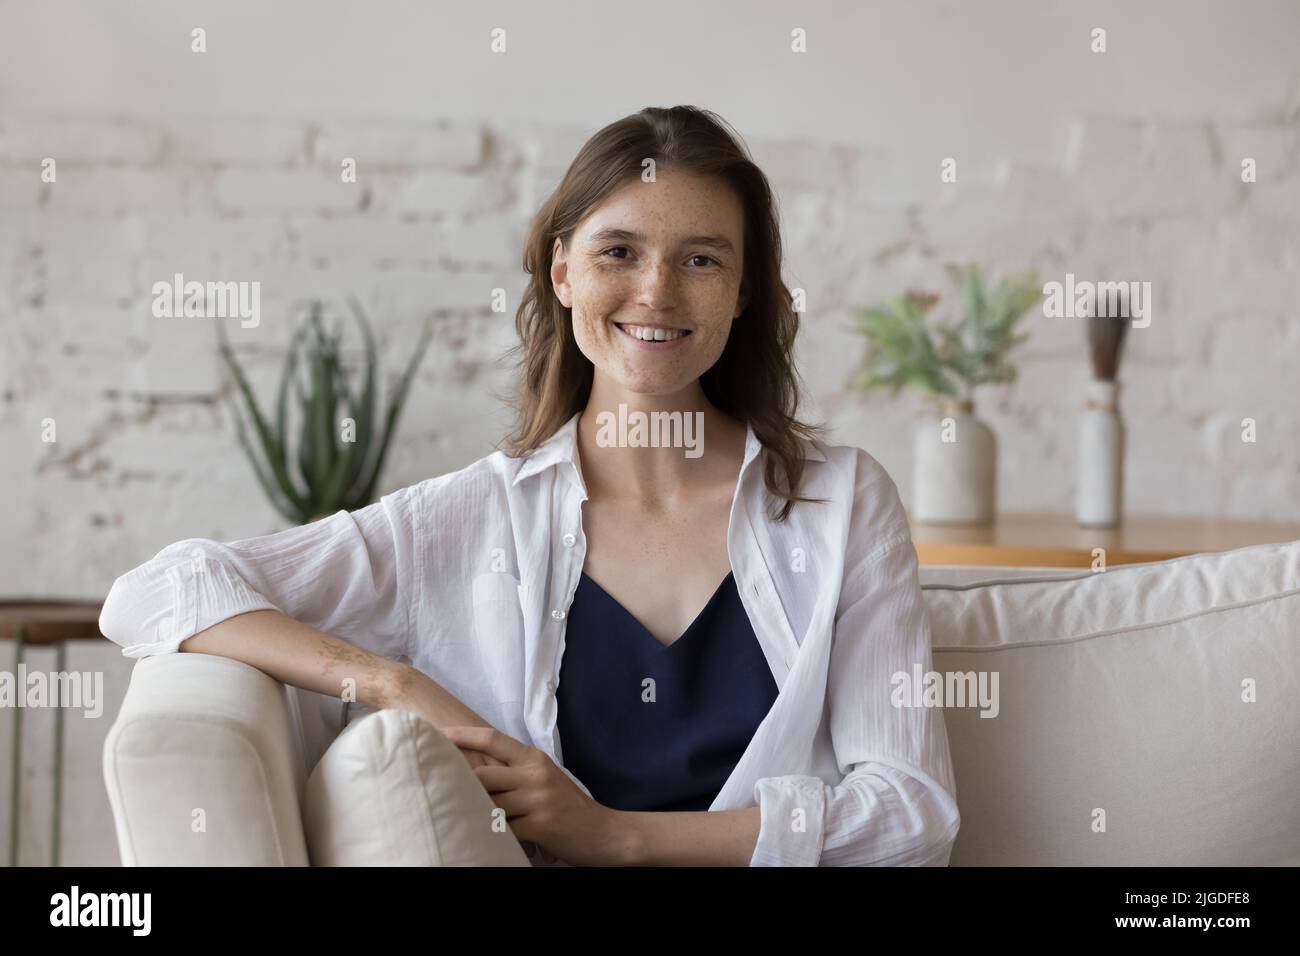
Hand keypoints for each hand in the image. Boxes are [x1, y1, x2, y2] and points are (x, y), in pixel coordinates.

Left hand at [440, 725, 627, 866]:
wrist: (605, 832)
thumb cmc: (569, 807)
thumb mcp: (545, 779)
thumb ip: (517, 771)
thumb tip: (478, 770)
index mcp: (534, 759)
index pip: (492, 739)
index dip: (462, 736)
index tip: (438, 735)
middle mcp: (535, 774)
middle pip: (482, 774)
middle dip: (459, 784)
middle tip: (440, 791)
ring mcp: (538, 799)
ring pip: (489, 802)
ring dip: (474, 813)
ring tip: (459, 819)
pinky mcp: (540, 825)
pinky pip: (504, 829)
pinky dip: (493, 835)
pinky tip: (487, 840)